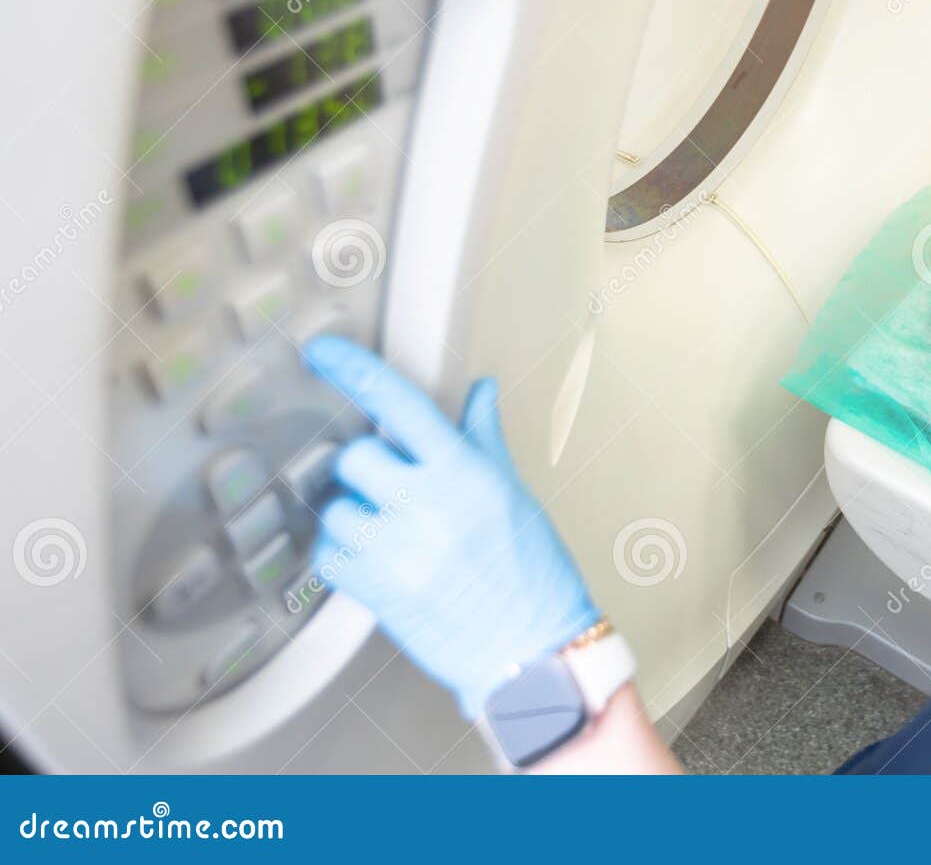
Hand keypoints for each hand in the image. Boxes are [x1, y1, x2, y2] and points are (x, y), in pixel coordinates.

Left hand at [303, 336, 599, 717]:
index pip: (399, 403)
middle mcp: (430, 503)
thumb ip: (483, 438)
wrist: (534, 651)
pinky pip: (329, 556)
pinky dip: (343, 558)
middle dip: (365, 473)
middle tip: (390, 493)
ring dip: (351, 518)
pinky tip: (379, 565)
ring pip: (334, 509)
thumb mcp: (513, 494)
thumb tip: (480, 391)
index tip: (321, 352)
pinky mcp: (378, 590)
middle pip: (355, 457)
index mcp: (466, 472)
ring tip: (390, 538)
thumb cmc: (533, 575)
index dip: (353, 369)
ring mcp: (400, 548)